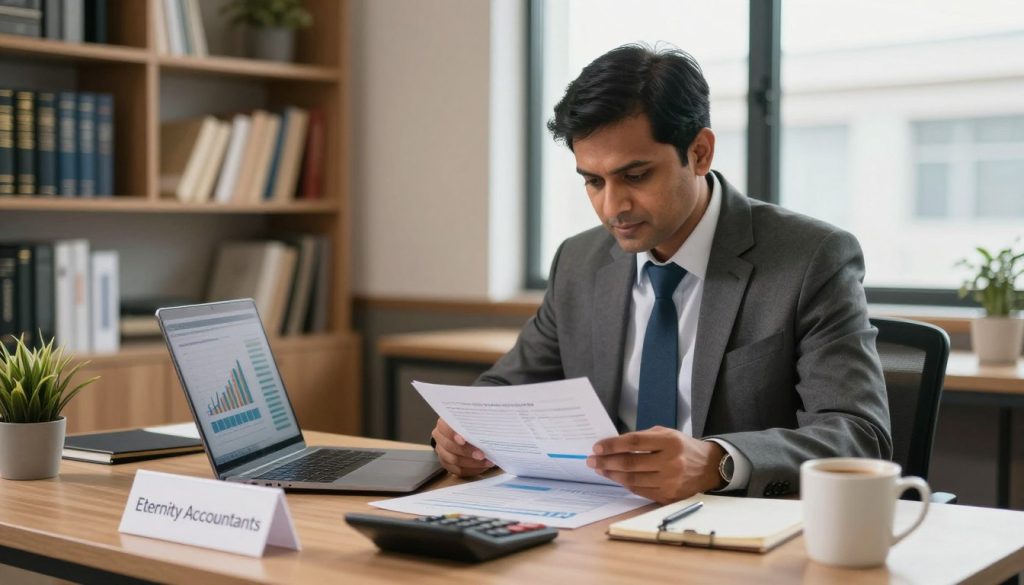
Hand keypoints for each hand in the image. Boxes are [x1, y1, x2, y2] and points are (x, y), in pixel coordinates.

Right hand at [430, 418, 494, 477]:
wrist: (468, 434)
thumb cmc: (472, 425)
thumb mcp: (474, 418)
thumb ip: (477, 419)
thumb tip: (489, 422)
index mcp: (444, 423)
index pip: (444, 428)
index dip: (452, 434)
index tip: (463, 440)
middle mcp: (440, 437)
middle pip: (449, 446)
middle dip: (467, 451)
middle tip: (482, 455)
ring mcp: (442, 452)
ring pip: (454, 460)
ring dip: (472, 463)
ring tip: (487, 462)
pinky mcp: (447, 464)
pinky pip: (458, 470)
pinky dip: (472, 470)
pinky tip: (482, 467)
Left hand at [587, 426, 723, 503]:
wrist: (709, 468)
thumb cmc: (682, 447)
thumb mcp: (667, 434)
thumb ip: (642, 438)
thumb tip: (613, 446)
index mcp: (670, 442)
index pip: (634, 442)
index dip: (612, 445)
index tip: (597, 447)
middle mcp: (671, 462)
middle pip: (630, 463)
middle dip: (606, 461)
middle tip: (591, 460)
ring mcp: (670, 482)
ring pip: (632, 479)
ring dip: (612, 474)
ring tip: (600, 469)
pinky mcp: (669, 496)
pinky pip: (640, 491)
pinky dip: (625, 484)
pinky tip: (616, 477)